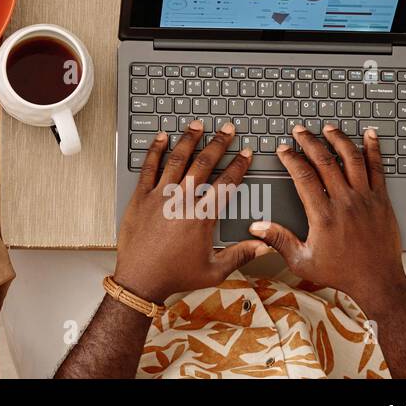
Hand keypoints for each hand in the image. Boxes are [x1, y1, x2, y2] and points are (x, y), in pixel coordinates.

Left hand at [114, 121, 268, 302]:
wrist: (140, 280)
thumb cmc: (176, 276)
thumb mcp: (214, 270)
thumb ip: (241, 255)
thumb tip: (265, 245)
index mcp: (201, 218)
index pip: (226, 184)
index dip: (238, 166)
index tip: (246, 153)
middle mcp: (181, 202)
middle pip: (203, 164)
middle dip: (218, 144)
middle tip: (227, 129)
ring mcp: (158, 197)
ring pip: (176, 160)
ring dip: (189, 140)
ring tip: (198, 125)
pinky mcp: (140, 197)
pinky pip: (148, 168)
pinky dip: (155, 151)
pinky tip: (162, 138)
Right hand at [249, 125, 405, 310]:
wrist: (378, 282)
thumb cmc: (341, 273)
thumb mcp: (302, 261)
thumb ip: (278, 240)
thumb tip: (256, 227)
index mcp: (323, 215)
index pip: (304, 177)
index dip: (291, 159)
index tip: (284, 149)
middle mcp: (345, 203)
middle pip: (325, 162)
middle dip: (310, 142)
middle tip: (300, 131)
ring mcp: (366, 199)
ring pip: (352, 159)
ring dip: (339, 140)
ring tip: (329, 128)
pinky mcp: (382, 200)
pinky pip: (378, 169)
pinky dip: (373, 150)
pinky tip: (369, 136)